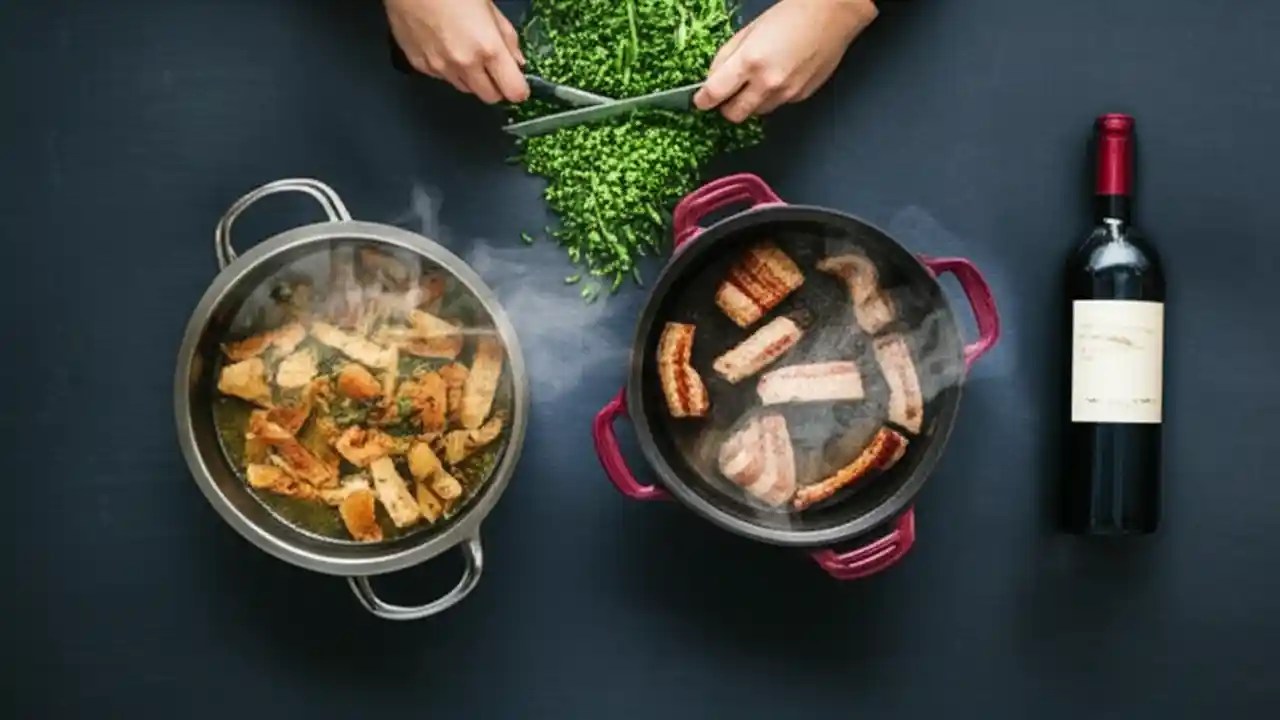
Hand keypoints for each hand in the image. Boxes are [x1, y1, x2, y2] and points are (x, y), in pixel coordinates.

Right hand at [385, 0, 529, 103]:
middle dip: (496, 87)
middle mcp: (465, 65)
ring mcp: (440, 68)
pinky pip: (443, 77)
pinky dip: (449, 69)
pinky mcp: (420, 65)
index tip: (518, 82)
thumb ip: (507, 36)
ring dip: (472, 78)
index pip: (513, 91)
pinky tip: (444, 46)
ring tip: (466, 51)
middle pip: (490, 97)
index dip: (519, 89)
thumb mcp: (489, 5)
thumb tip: (517, 61)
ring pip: (465, 88)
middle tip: (494, 68)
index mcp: (488, 48)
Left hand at [694, 0, 878, 122]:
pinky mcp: (801, 97)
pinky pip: (777, 104)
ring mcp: (787, 93)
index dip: (703, 99)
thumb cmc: (790, 15)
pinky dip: (771, 96)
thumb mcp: (749, 30)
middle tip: (728, 93)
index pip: (715, 94)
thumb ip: (726, 57)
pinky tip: (779, 75)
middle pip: (734, 114)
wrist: (832, 15)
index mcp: (750, 62)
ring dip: (750, 102)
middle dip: (726, 106)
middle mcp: (767, 83)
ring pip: (757, 112)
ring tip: (758, 79)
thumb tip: (711, 80)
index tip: (700, 99)